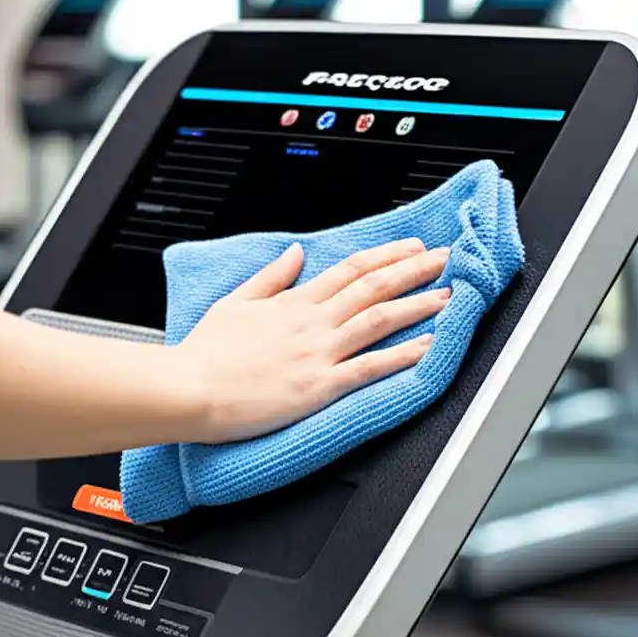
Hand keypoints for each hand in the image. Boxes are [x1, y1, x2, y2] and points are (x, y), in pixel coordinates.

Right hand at [175, 238, 449, 442]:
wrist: (189, 390)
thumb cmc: (205, 354)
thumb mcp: (235, 302)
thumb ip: (271, 276)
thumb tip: (296, 252)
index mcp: (293, 302)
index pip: (351, 269)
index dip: (387, 255)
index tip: (413, 247)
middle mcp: (312, 322)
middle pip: (374, 287)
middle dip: (414, 270)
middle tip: (445, 259)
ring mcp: (318, 352)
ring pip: (379, 320)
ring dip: (418, 305)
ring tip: (449, 296)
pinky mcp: (319, 386)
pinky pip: (369, 367)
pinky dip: (402, 355)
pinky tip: (428, 346)